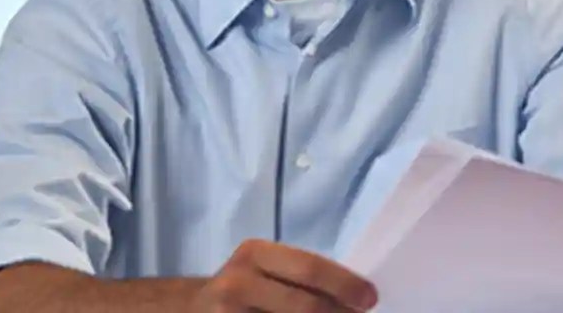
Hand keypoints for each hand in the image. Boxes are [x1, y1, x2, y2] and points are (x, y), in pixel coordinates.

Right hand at [191, 238, 378, 311]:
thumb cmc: (245, 288)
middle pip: (303, 308)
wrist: (190, 309)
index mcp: (255, 255)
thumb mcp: (267, 270)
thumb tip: (358, 301)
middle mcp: (238, 284)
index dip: (343, 285)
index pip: (307, 269)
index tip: (371, 299)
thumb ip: (304, 280)